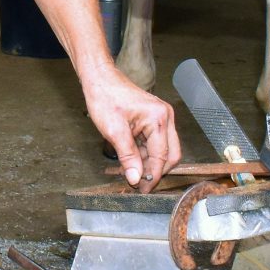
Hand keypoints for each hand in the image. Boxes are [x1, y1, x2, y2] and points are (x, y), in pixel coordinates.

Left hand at [84, 68, 181, 191]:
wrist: (99, 79)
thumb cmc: (105, 97)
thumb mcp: (114, 131)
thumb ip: (128, 156)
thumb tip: (135, 179)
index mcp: (159, 119)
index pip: (162, 157)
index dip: (153, 176)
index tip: (142, 190)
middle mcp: (165, 117)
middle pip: (170, 154)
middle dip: (155, 171)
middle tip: (139, 185)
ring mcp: (161, 117)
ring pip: (163, 150)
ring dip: (148, 163)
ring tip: (129, 172)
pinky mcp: (154, 119)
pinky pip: (155, 142)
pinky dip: (144, 154)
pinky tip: (130, 160)